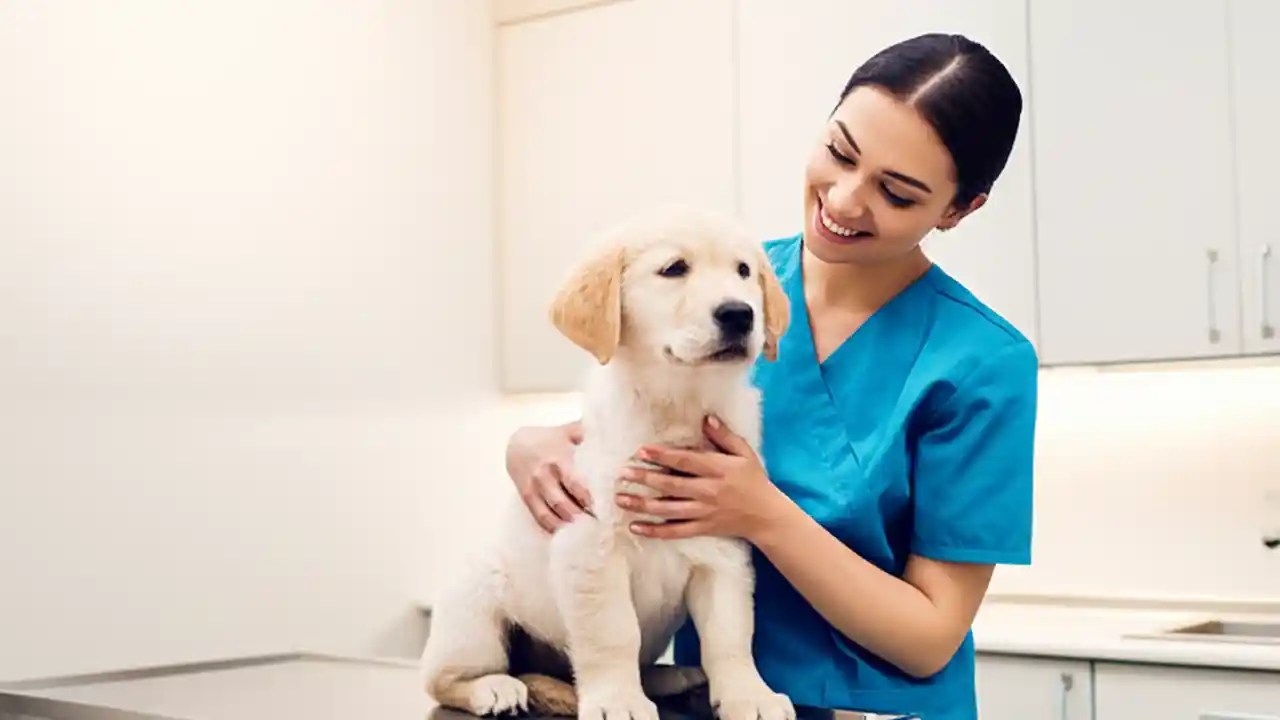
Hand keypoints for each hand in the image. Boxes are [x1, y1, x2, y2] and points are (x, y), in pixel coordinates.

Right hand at [505, 422, 592, 532]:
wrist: (517, 444)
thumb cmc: (549, 439)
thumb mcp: (569, 431)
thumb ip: (589, 433)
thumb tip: (614, 432)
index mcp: (559, 459)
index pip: (575, 484)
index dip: (589, 499)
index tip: (603, 510)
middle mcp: (545, 475)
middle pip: (563, 503)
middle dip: (580, 517)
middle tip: (597, 526)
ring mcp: (534, 488)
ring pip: (549, 514)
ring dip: (566, 526)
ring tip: (582, 533)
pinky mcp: (526, 497)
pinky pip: (538, 517)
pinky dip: (551, 528)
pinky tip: (564, 534)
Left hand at [616, 415, 784, 541]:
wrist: (766, 516)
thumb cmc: (754, 481)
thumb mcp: (744, 453)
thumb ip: (724, 436)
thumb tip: (706, 419)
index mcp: (717, 470)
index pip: (685, 461)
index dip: (663, 456)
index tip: (642, 451)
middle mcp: (708, 491)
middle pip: (671, 485)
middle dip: (645, 479)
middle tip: (623, 474)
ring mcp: (703, 512)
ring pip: (668, 509)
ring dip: (642, 505)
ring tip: (621, 499)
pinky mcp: (702, 528)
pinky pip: (675, 531)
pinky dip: (655, 531)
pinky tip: (636, 527)